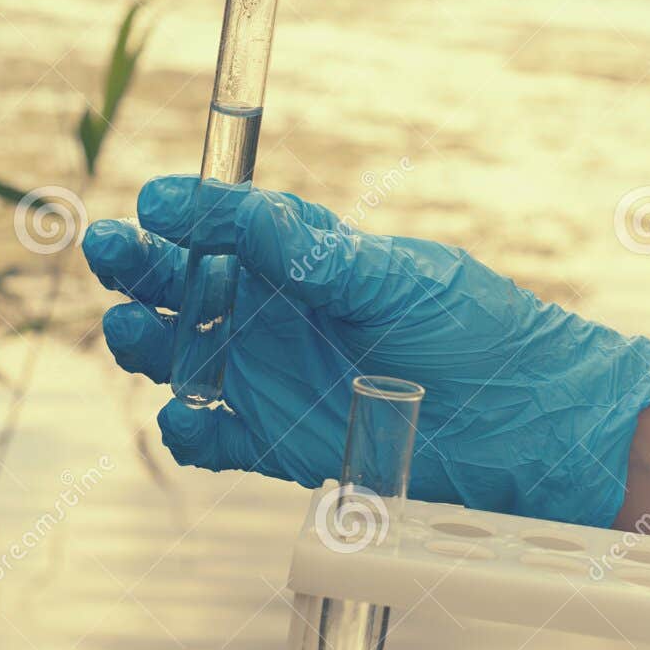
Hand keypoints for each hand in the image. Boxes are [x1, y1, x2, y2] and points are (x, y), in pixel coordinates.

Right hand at [82, 175, 649, 524]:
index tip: (155, 207)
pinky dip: (190, 430)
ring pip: (184, 358)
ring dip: (152, 343)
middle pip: (183, 285)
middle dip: (141, 268)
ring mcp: (275, 378)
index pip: (224, 227)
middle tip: (115, 252)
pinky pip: (214, 437)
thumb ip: (314, 255)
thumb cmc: (479, 333)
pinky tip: (188, 416)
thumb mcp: (398, 280)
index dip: (184, 214)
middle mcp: (279, 314)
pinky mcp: (283, 443)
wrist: (534, 429)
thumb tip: (227, 209)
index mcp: (305, 260)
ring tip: (140, 333)